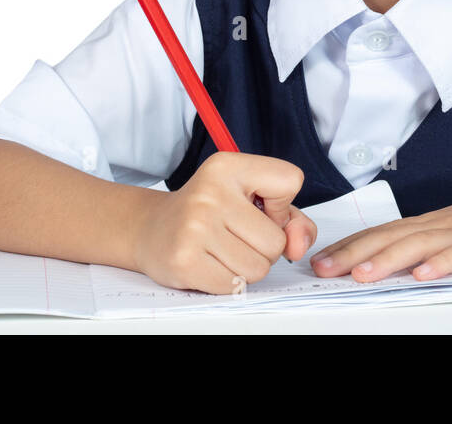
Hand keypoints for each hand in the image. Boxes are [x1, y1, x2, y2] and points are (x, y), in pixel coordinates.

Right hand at [132, 151, 317, 293]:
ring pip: (259, 268)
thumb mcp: (252, 198)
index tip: (259, 207)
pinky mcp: (185, 260)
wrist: (152, 228)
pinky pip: (235, 285)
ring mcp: (195, 227)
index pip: (290, 180)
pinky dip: (229, 280)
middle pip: (276, 240)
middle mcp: (210, 193)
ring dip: (247, 267)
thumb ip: (291, 218)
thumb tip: (298, 246)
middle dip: (264, 247)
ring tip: (223, 250)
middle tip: (236, 236)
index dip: (282, 205)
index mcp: (228, 166)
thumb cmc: (210, 213)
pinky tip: (211, 263)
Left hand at [309, 185, 451, 281]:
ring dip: (389, 259)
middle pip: (393, 236)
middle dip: (355, 253)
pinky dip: (441, 263)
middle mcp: (443, 224)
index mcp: (433, 223)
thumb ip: (429, 246)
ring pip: (421, 245)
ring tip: (362, 274)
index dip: (350, 246)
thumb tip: (391, 264)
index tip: (319, 260)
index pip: (383, 232)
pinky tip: (423, 274)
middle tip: (323, 268)